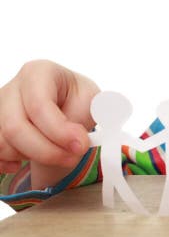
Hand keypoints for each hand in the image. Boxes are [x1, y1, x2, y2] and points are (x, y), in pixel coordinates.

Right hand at [0, 60, 99, 188]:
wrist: (66, 105)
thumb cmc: (77, 100)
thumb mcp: (92, 101)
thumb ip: (87, 117)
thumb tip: (79, 141)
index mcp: (39, 72)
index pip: (39, 106)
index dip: (59, 131)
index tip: (80, 145)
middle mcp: (13, 87)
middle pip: (15, 128)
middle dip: (46, 151)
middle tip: (72, 157)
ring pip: (2, 143)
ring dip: (30, 156)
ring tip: (52, 150)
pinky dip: (7, 164)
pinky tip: (24, 161)